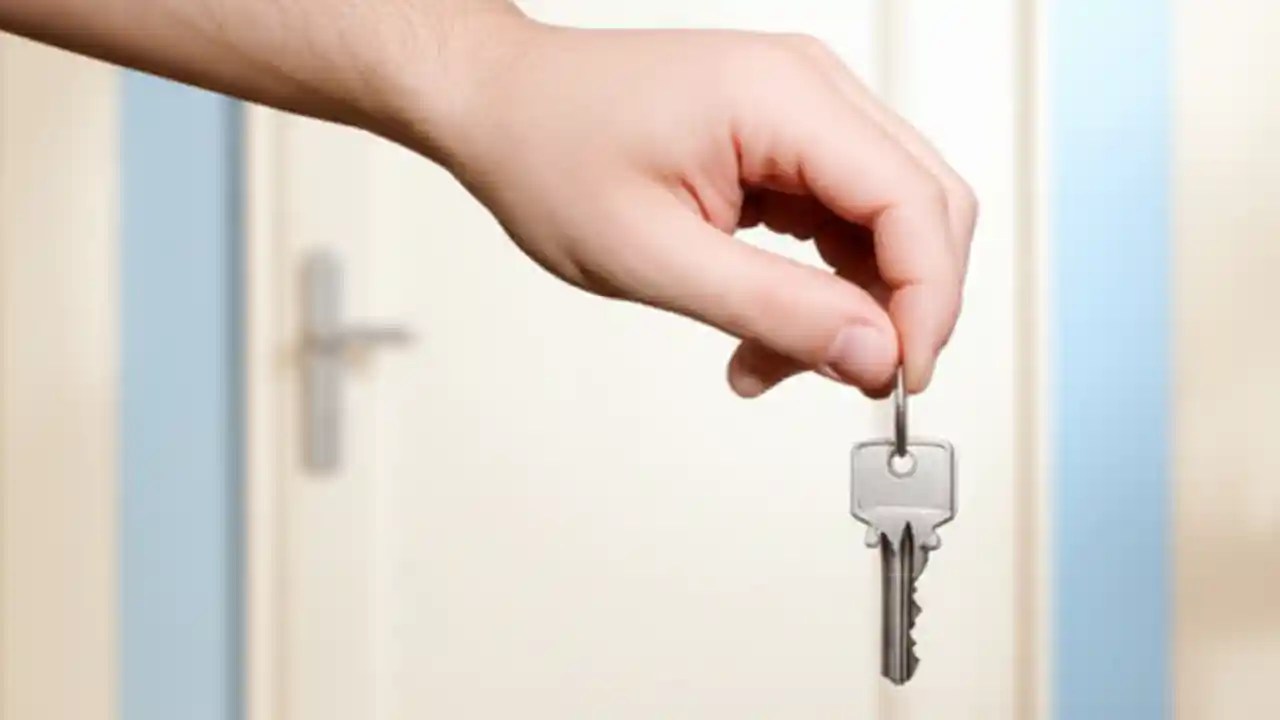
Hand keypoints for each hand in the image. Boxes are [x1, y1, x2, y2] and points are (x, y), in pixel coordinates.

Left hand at [417, 18, 976, 396]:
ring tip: (774, 362)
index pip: (912, 201)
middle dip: (905, 305)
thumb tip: (871, 353)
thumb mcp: (653, 255)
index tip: (900, 377)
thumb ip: (772, 308)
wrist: (503, 105)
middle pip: (923, 206)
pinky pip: (840, 222)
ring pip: (886, 223)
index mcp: (782, 97)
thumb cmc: (550, 153)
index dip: (926, 300)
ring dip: (855, 305)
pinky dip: (820, 288)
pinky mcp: (785, 141)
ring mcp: (802, 111)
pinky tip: (767, 333)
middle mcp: (809, 89)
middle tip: (857, 380)